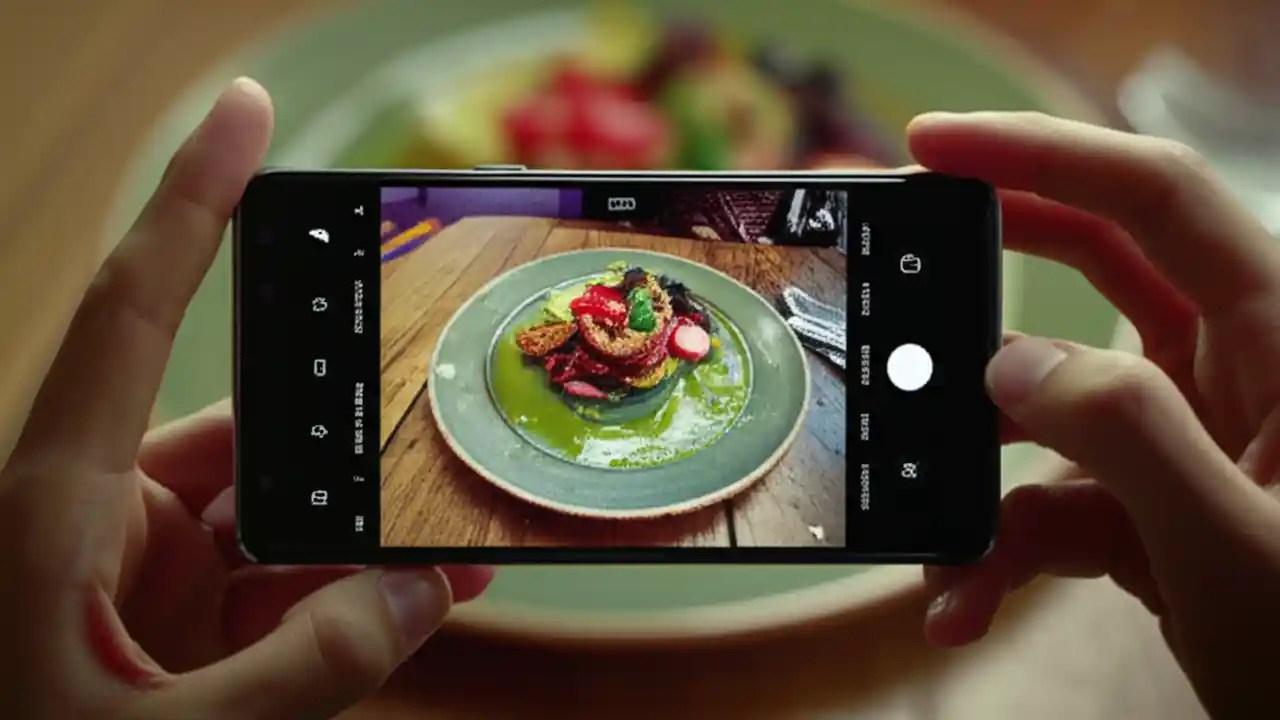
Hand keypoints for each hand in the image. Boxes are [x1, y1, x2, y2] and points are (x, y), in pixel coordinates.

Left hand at [0, 79, 492, 718]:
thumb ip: (297, 670)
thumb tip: (416, 593)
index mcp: (54, 506)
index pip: (129, 316)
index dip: (188, 206)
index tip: (243, 119)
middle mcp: (98, 516)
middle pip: (245, 426)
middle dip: (349, 431)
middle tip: (435, 409)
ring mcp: (145, 570)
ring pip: (280, 512)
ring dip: (364, 526)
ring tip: (449, 533)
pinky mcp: (181, 620)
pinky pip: (285, 579)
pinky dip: (351, 588)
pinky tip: (418, 591)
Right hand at [909, 112, 1279, 716]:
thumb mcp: (1235, 550)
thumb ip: (1127, 439)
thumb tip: (1009, 365)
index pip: (1155, 200)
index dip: (1041, 153)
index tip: (935, 145)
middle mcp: (1230, 371)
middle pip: (1095, 266)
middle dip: (985, 265)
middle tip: (898, 256)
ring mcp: (1184, 440)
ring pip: (1050, 408)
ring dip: (977, 473)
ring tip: (936, 544)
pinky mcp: (1149, 505)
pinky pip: (1051, 499)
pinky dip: (998, 547)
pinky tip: (964, 601)